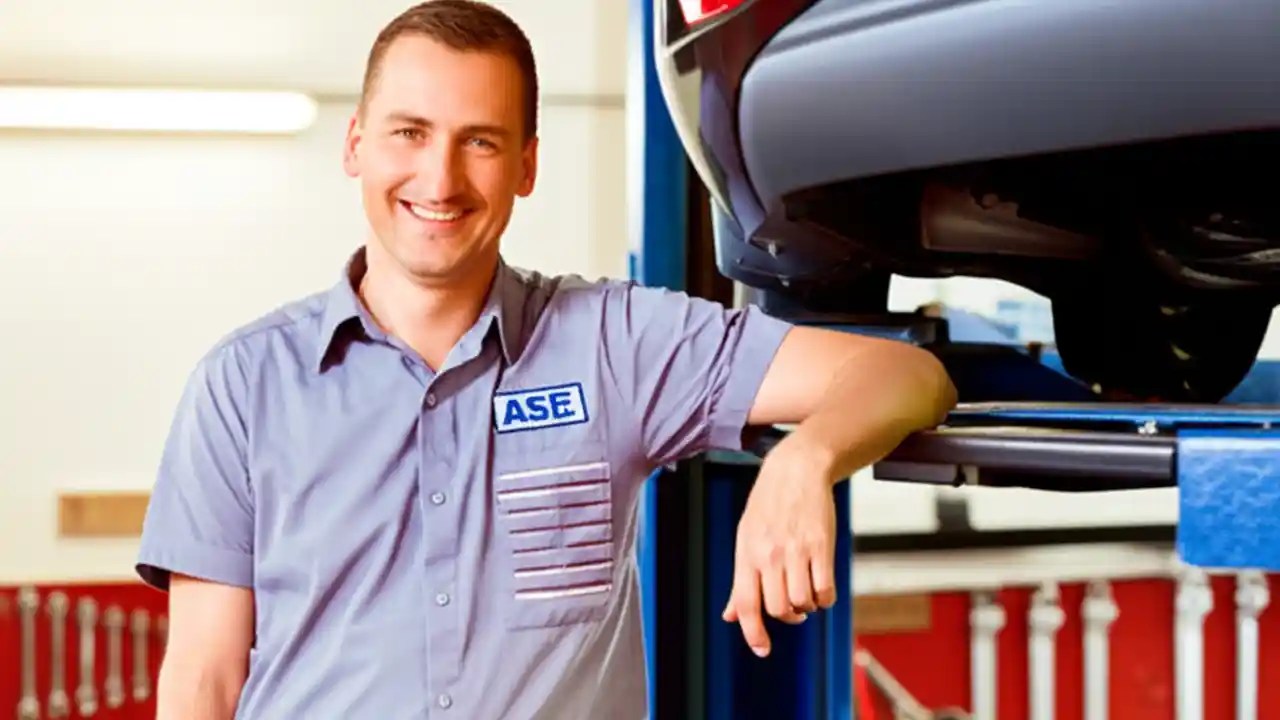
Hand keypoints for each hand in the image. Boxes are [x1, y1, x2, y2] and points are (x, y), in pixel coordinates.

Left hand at [721, 435, 838, 656]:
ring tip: (807, 593)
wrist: (796, 470)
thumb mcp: (745, 539)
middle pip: (777, 608)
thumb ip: (740, 581)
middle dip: (788, 617)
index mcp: (747, 555)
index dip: (753, 633)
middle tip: (793, 610)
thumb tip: (729, 616)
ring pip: (802, 602)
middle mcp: (769, 555)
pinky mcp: (821, 546)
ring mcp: (796, 551)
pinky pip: (825, 590)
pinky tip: (822, 587)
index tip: (762, 650)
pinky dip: (825, 598)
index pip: (746, 604)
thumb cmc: (768, 507)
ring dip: (807, 607)